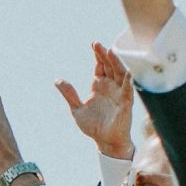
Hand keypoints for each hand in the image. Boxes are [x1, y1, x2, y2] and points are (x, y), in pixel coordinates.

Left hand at [55, 43, 133, 157]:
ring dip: (116, 63)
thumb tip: (57, 80)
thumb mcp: (77, 109)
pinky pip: (128, 90)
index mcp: (99, 86)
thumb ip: (69, 94)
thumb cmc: (94, 126)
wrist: (105, 142)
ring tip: (111, 52)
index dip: (97, 55)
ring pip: (120, 74)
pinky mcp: (126, 103)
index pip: (100, 66)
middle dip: (105, 55)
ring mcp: (119, 94)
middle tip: (98, 44)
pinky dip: (128, 81)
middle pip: (109, 66)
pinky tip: (127, 72)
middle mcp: (111, 87)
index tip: (94, 43)